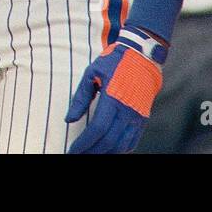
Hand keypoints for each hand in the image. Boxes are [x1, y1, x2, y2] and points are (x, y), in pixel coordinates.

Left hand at [65, 24, 164, 153]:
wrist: (143, 56)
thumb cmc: (114, 62)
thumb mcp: (92, 73)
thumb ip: (81, 98)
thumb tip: (69, 119)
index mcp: (113, 98)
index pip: (97, 129)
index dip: (84, 143)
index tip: (73, 150)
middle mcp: (127, 111)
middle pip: (109, 141)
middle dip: (92, 151)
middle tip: (78, 155)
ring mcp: (137, 116)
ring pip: (122, 144)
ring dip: (106, 152)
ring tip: (91, 154)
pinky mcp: (143, 117)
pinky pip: (133, 140)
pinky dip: (121, 149)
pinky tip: (110, 151)